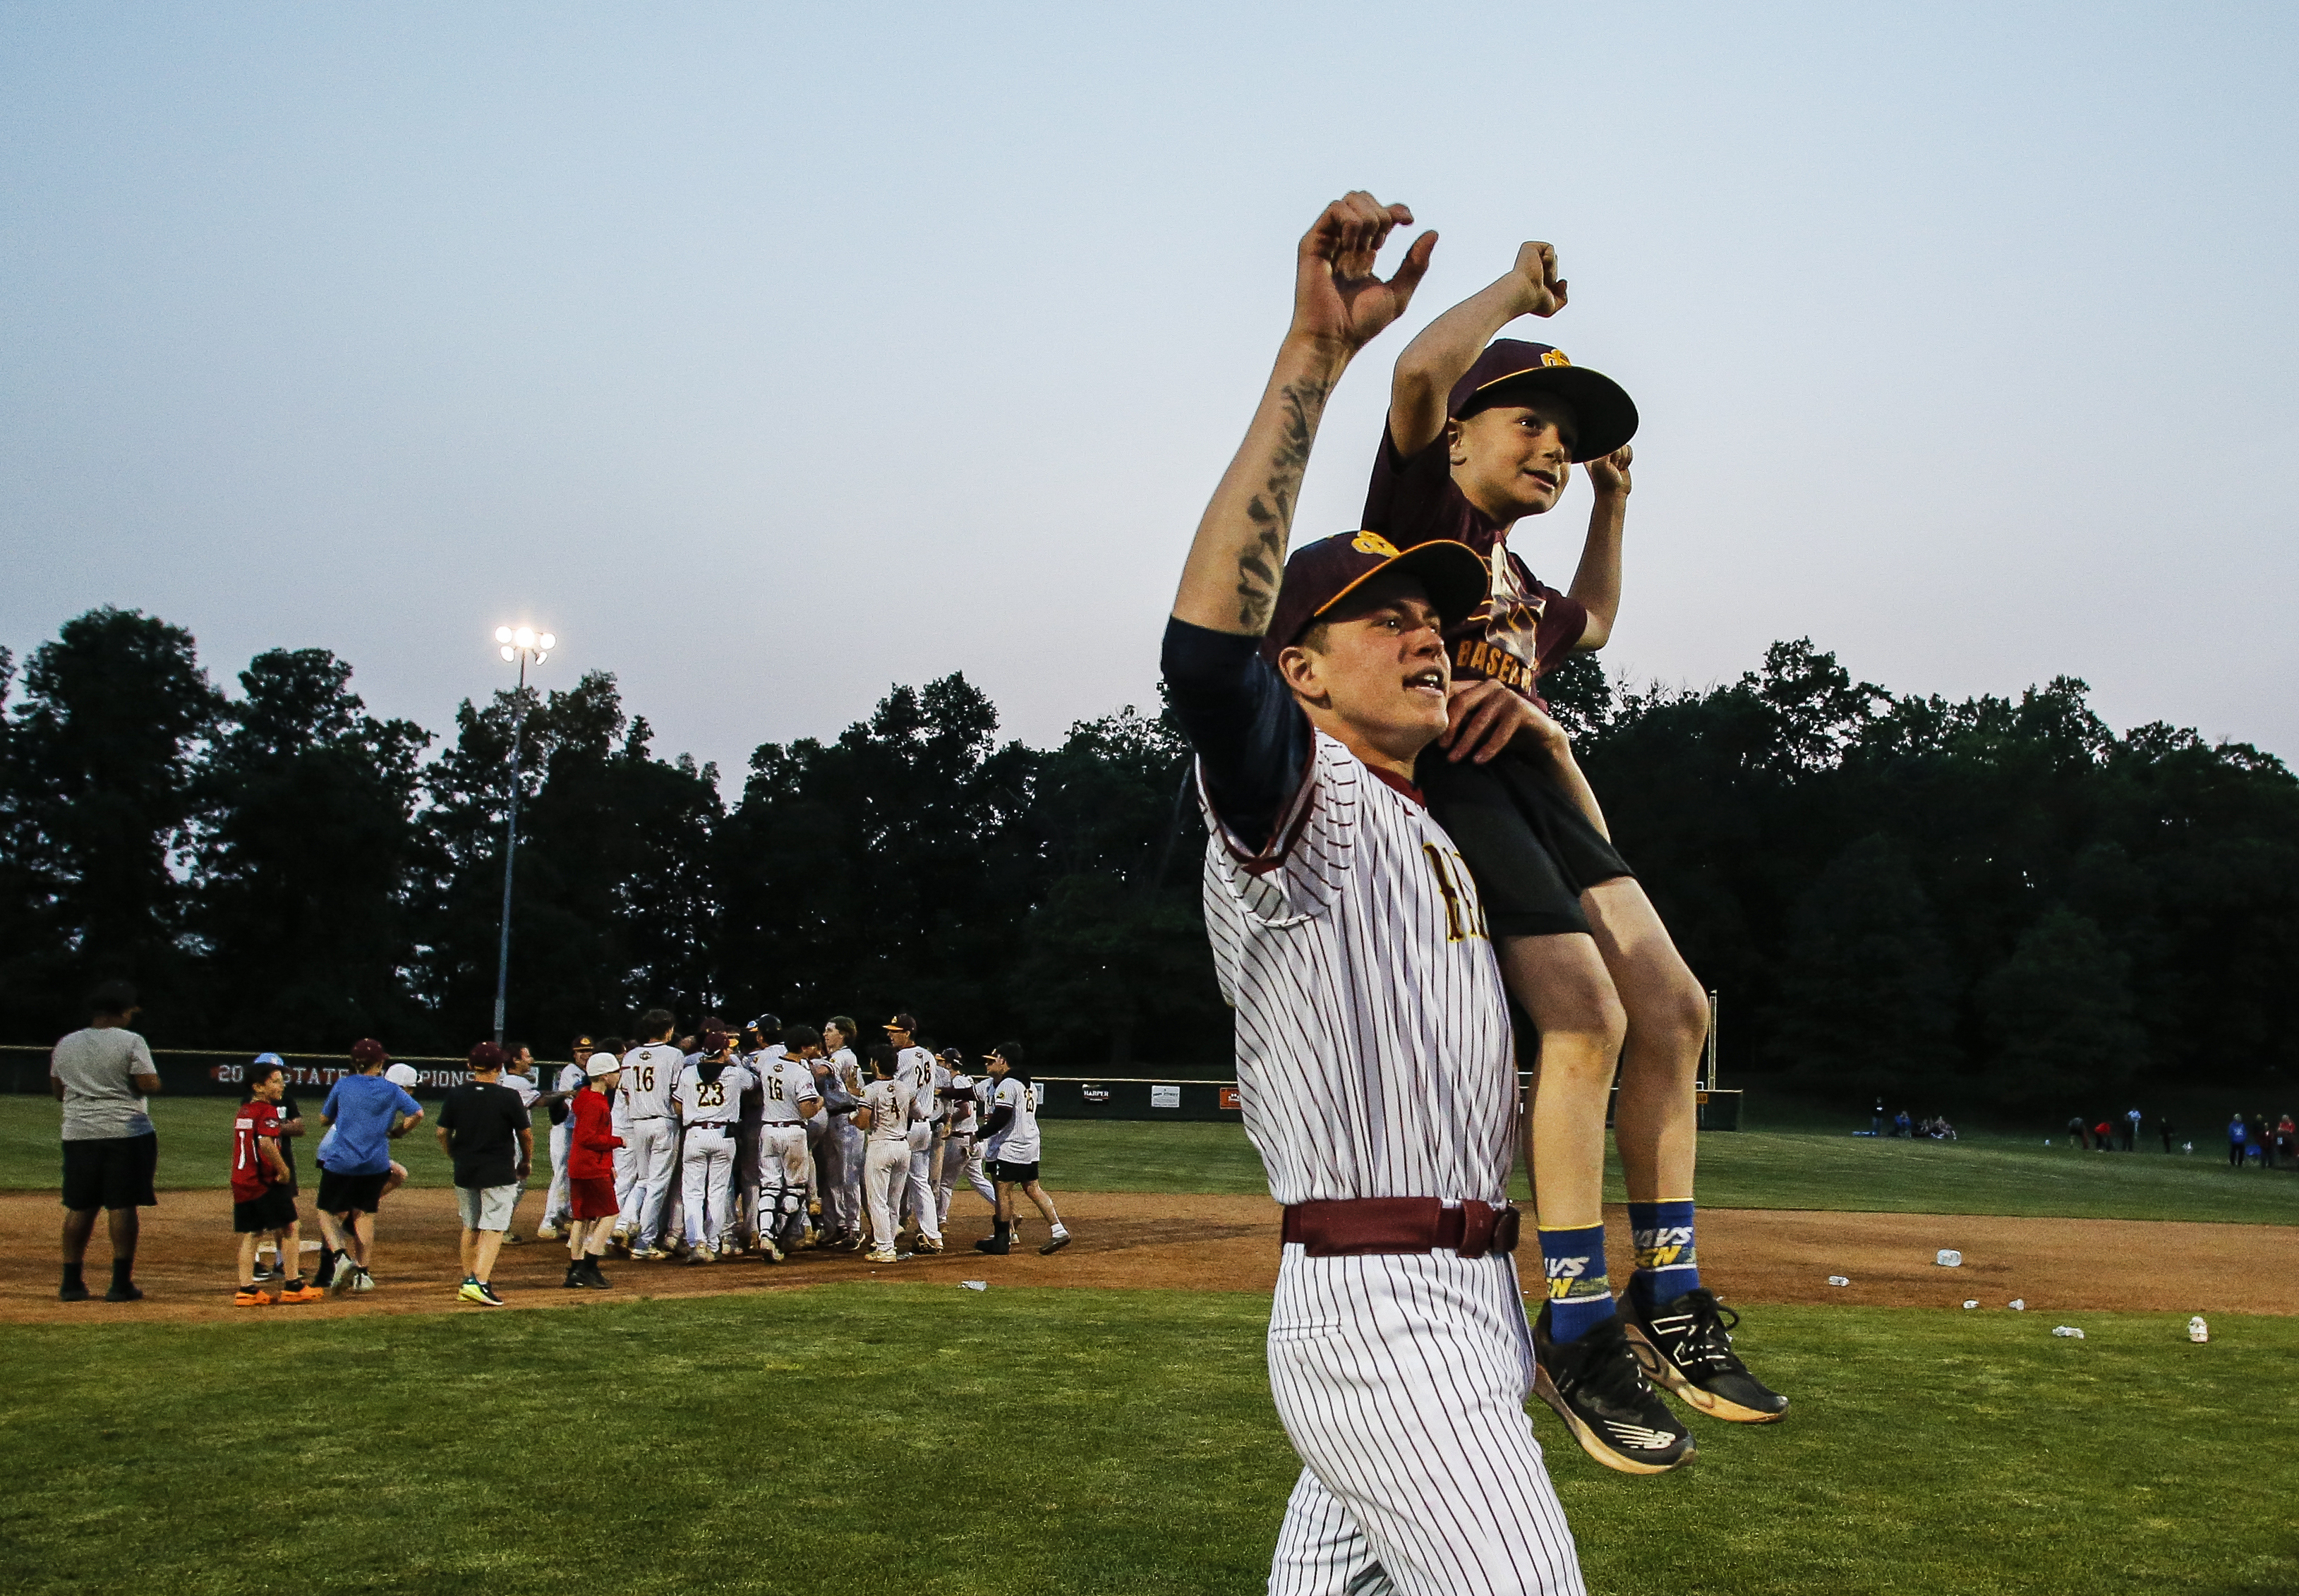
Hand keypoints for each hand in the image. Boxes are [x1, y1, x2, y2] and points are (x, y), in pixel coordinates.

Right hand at [1292, 192, 1435, 353]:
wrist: (1333, 339)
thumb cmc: (1361, 324)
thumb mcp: (1399, 293)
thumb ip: (1416, 265)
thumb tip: (1433, 232)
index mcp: (1362, 253)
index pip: (1379, 212)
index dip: (1396, 210)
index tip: (1410, 222)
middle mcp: (1343, 243)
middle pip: (1364, 199)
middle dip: (1381, 214)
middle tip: (1380, 244)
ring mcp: (1326, 241)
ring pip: (1350, 199)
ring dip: (1368, 218)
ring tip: (1365, 248)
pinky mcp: (1312, 243)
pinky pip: (1335, 209)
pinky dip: (1352, 222)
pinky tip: (1353, 247)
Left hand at [1439, 678, 1570, 764]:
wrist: (1539, 737)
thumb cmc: (1501, 732)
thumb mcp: (1478, 727)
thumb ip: (1460, 725)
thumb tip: (1429, 735)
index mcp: (1476, 687)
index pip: (1451, 695)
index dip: (1440, 715)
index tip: (1429, 738)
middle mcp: (1490, 686)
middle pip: (1462, 703)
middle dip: (1450, 727)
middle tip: (1442, 749)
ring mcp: (1506, 695)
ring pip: (1480, 719)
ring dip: (1466, 742)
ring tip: (1455, 759)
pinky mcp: (1521, 708)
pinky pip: (1500, 731)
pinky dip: (1488, 747)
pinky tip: (1479, 760)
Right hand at [1510, 242, 1567, 317]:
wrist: (1523, 292)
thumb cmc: (1533, 302)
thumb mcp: (1552, 307)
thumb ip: (1562, 298)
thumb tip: (1563, 282)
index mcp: (1532, 279)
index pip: (1552, 277)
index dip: (1554, 284)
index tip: (1550, 290)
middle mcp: (1530, 268)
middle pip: (1555, 267)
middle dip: (1553, 277)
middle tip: (1542, 284)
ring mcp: (1529, 258)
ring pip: (1554, 259)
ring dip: (1551, 270)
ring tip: (1539, 275)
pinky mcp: (1528, 248)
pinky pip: (1549, 248)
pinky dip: (1549, 258)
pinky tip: (1539, 265)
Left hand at [1585, 442, 1631, 496]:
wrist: (1614, 493)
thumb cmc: (1605, 481)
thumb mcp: (1601, 463)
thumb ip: (1606, 450)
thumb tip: (1613, 441)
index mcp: (1590, 451)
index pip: (1604, 439)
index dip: (1610, 452)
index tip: (1607, 464)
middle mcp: (1599, 450)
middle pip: (1616, 441)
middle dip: (1617, 455)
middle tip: (1611, 468)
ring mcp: (1610, 453)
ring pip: (1624, 446)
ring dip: (1623, 459)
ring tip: (1616, 469)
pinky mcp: (1620, 456)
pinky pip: (1629, 450)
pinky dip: (1627, 459)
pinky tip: (1621, 467)